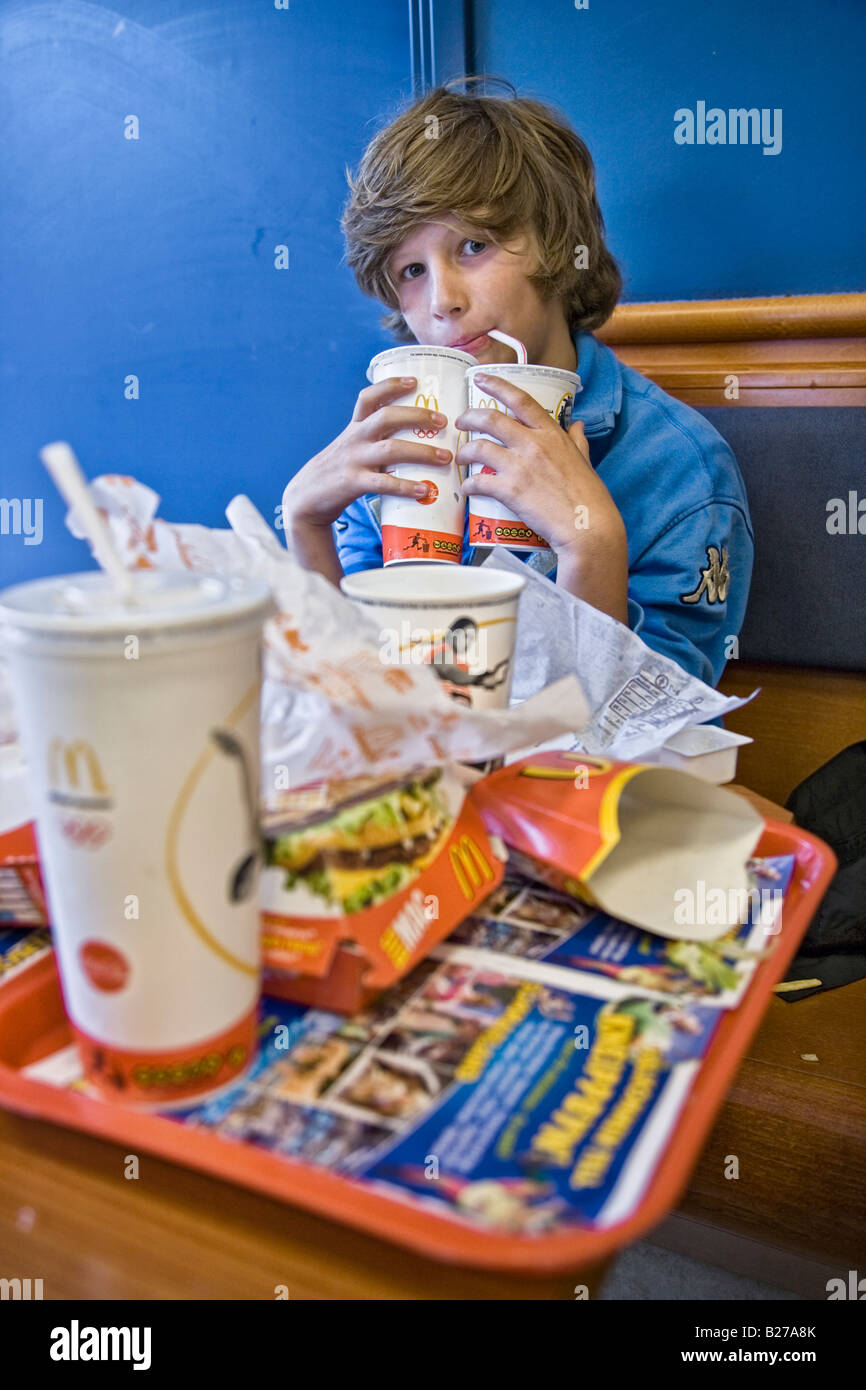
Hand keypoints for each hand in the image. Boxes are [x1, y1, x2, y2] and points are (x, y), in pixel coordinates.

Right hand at [281, 377, 454, 530]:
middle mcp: (354, 438)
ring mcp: (353, 460)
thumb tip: (418, 441)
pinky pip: (383, 483)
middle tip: (443, 422)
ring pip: (391, 449)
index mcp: (355, 427)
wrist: (306, 498)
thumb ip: (376, 441)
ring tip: (445, 457)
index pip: (369, 397)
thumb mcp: (352, 448)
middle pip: (387, 417)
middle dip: (417, 416)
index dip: (390, 385)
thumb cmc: (339, 472)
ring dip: (422, 452)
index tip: (414, 381)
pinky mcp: (352, 483)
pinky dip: (405, 486)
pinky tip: (424, 490)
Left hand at [454, 372, 624, 555]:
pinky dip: (469, 484)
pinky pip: (479, 481)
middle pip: (491, 419)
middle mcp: (533, 444)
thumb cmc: (589, 496)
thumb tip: (578, 425)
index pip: (521, 399)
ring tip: (460, 458)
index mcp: (551, 434)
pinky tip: (468, 489)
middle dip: (469, 416)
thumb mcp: (585, 460)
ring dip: (464, 451)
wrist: (587, 527)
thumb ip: (578, 440)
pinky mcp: (511, 490)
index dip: (497, 385)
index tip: (480, 378)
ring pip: (479, 448)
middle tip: (461, 421)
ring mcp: (520, 466)